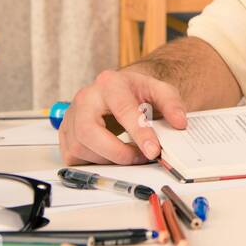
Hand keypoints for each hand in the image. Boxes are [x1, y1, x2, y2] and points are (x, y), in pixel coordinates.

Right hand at [58, 68, 188, 165]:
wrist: (118, 90)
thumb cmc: (136, 92)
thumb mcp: (159, 90)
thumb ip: (172, 104)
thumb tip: (179, 123)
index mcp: (109, 83)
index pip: (123, 110)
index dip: (139, 133)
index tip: (154, 151)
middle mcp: (85, 98)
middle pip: (90, 132)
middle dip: (117, 152)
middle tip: (140, 157)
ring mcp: (71, 116)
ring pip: (81, 148)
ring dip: (109, 159)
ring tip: (130, 153)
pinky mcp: (65, 134)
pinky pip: (74, 157)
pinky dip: (96, 161)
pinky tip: (112, 154)